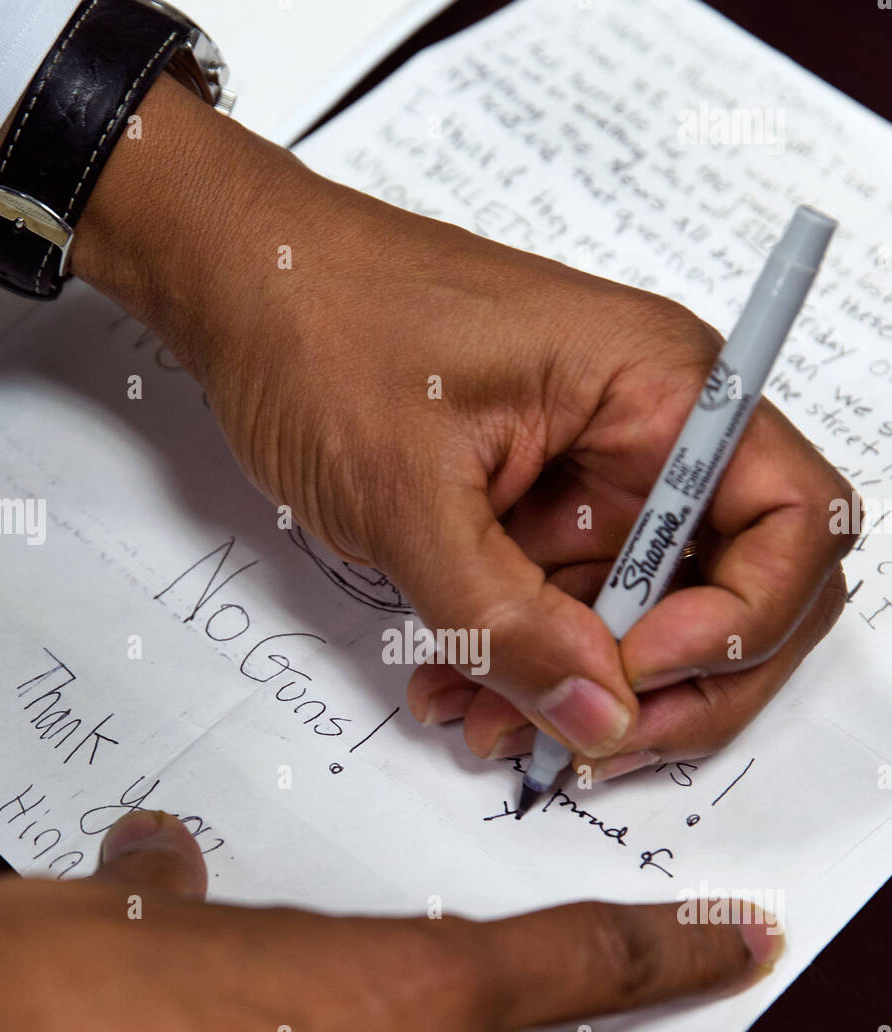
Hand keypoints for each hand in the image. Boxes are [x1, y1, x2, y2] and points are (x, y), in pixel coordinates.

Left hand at [72, 78, 853, 776]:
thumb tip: (597, 718)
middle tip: (584, 744)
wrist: (238, 286)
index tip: (640, 670)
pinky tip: (455, 690)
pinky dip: (525, 666)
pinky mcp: (540, 510)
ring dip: (577, 695)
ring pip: (642, 622)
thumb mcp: (411, 493)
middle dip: (671, 687)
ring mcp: (596, 477)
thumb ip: (504, 622)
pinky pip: (566, 612)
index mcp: (662, 390)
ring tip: (484, 725)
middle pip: (737, 592)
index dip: (746, 618)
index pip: (793, 522)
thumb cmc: (323, 326)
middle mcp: (650, 435)